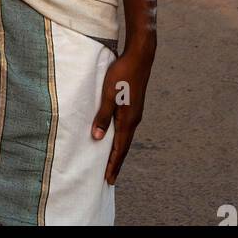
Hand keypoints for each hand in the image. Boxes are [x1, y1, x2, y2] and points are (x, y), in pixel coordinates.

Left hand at [91, 41, 154, 184]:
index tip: (108, 179)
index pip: (120, 148)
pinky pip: (126, 128)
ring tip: (110, 161)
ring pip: (125, 137)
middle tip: (109, 178)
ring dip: (118, 150)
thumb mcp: (108, 95)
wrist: (140, 57)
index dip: (113, 164)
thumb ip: (103, 116)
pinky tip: (115, 137)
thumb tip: (97, 137)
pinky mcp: (134, 105)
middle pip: (124, 146)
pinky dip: (120, 138)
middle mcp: (134, 120)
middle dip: (116, 162)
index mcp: (128, 120)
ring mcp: (135, 113)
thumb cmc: (122, 74)